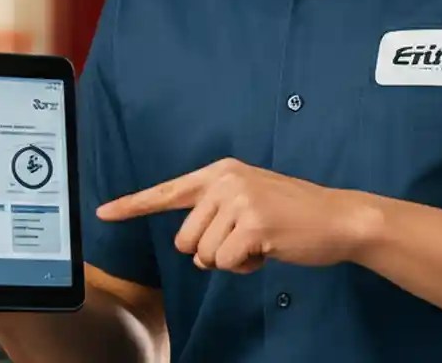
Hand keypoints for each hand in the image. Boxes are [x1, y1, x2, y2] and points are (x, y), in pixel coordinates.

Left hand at [97, 158, 375, 273]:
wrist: (338, 218)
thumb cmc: (294, 215)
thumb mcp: (250, 198)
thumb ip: (216, 209)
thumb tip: (187, 242)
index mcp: (221, 172)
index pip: (168, 190)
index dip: (132, 205)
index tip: (103, 213)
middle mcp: (225, 181)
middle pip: (184, 240)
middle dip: (211, 252)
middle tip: (246, 240)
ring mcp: (238, 201)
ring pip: (203, 256)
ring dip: (229, 261)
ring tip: (260, 243)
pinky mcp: (252, 224)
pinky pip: (225, 264)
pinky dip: (245, 268)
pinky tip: (268, 251)